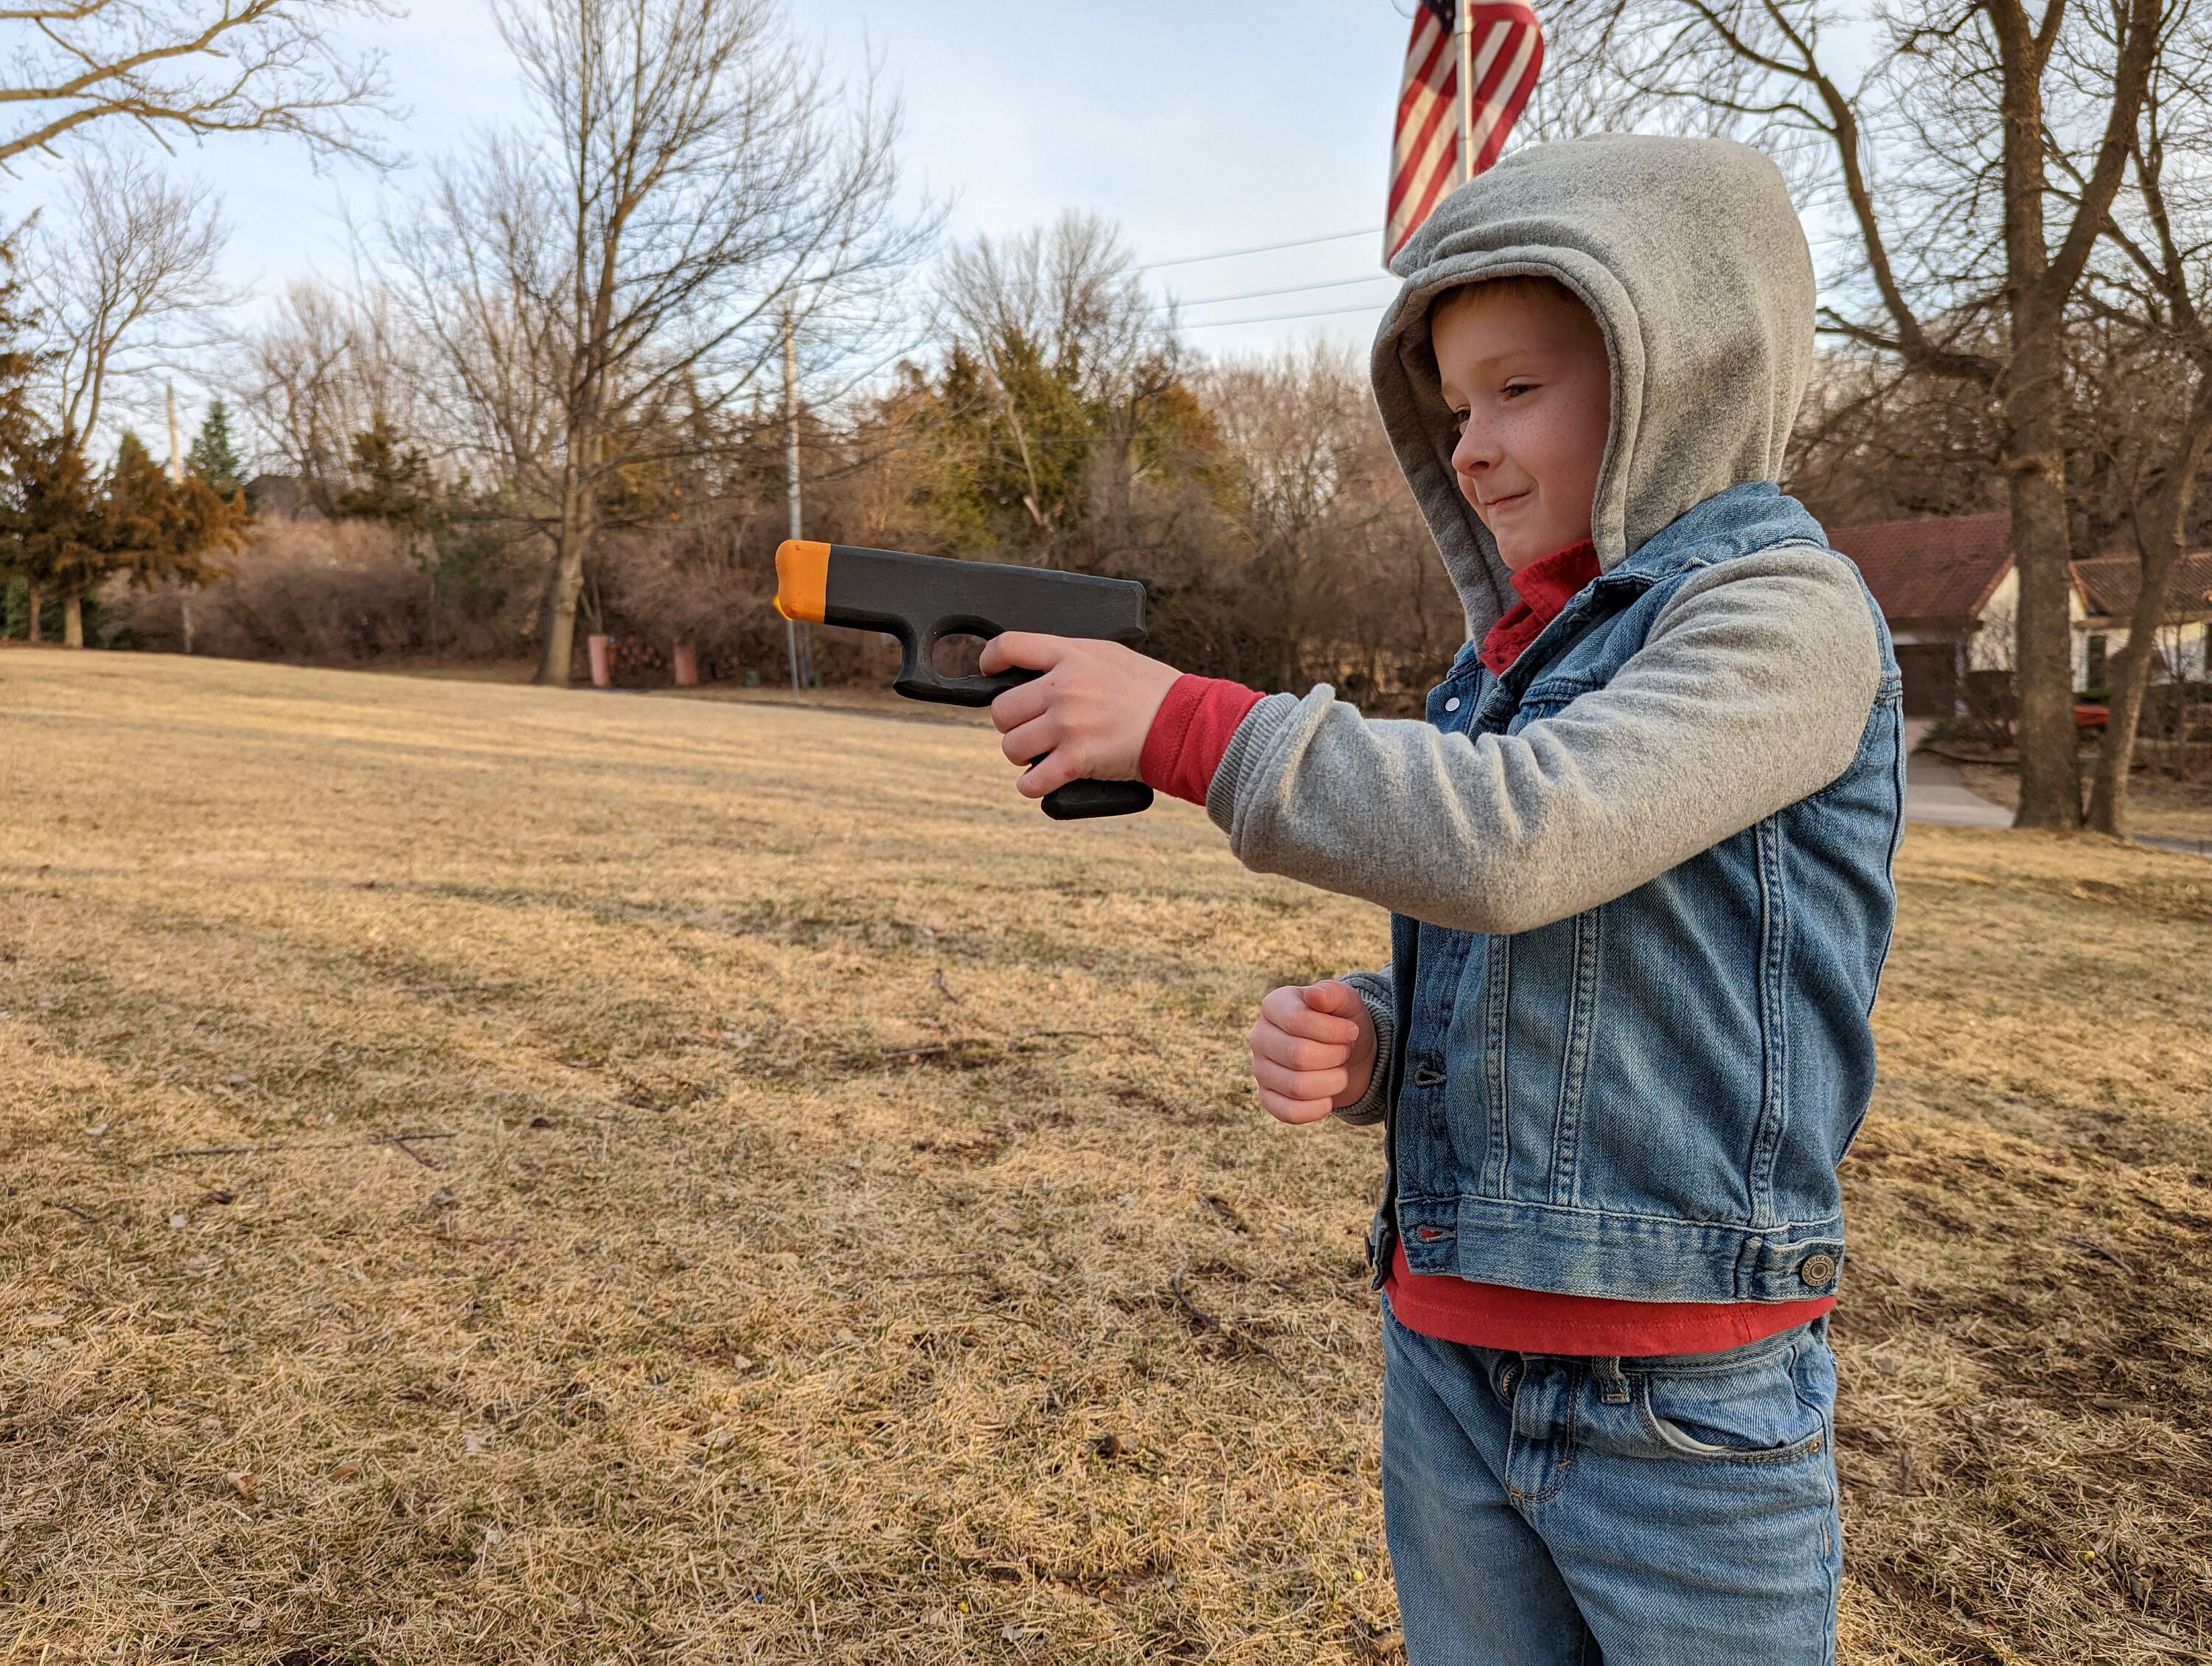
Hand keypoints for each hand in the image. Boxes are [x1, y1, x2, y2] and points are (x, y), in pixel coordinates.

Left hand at [982, 633, 1182, 799]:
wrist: (1184, 723)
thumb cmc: (1152, 690)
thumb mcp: (1110, 655)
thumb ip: (1071, 659)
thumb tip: (1037, 672)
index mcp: (1070, 655)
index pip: (1008, 646)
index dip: (990, 661)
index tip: (991, 672)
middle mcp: (1063, 688)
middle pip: (1002, 709)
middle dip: (1013, 723)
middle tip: (1034, 727)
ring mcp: (1068, 726)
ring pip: (1011, 747)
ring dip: (1023, 755)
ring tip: (1043, 754)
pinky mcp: (1077, 761)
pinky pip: (1030, 782)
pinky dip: (1032, 786)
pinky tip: (1042, 781)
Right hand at [1249, 981, 1377, 1124]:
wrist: (1348, 1055)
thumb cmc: (1343, 1023)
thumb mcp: (1347, 1002)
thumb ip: (1333, 993)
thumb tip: (1314, 996)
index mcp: (1273, 1006)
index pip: (1295, 1020)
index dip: (1332, 1030)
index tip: (1351, 1031)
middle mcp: (1260, 1037)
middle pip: (1297, 1056)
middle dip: (1335, 1056)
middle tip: (1344, 1052)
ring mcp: (1260, 1069)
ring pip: (1297, 1086)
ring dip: (1332, 1082)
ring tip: (1339, 1072)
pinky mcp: (1268, 1097)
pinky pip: (1288, 1112)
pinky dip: (1316, 1109)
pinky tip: (1328, 1099)